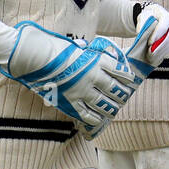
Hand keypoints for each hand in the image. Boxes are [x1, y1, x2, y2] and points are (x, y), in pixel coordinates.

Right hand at [0, 22, 137, 137]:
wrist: (37, 57)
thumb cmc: (56, 49)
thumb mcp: (79, 48)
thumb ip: (90, 55)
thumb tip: (99, 58)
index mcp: (97, 61)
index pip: (119, 71)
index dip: (127, 77)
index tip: (130, 80)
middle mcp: (94, 77)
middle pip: (115, 90)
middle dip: (122, 96)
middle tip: (123, 98)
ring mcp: (83, 91)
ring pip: (104, 105)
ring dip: (111, 109)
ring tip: (113, 110)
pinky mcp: (71, 102)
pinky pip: (87, 115)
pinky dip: (95, 118)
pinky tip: (99, 119)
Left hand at [132, 2, 168, 66]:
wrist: (156, 17)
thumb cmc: (149, 17)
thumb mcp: (143, 17)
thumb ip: (142, 24)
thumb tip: (140, 33)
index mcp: (167, 17)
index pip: (162, 28)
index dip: (156, 36)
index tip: (149, 43)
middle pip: (167, 38)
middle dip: (158, 47)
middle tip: (149, 54)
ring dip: (160, 52)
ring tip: (150, 57)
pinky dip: (162, 53)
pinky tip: (155, 57)